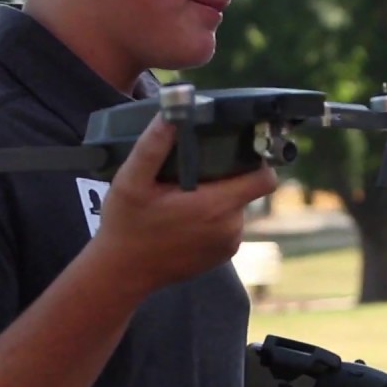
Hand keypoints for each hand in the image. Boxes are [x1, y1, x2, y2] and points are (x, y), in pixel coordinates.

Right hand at [92, 113, 277, 293]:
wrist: (122, 274)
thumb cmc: (126, 226)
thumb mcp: (131, 181)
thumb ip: (152, 147)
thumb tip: (171, 112)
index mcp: (215, 207)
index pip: (264, 179)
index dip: (257, 161)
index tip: (238, 150)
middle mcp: (230, 228)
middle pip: (247, 190)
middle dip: (227, 178)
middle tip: (193, 173)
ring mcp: (227, 245)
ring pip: (236, 207)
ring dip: (219, 198)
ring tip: (185, 196)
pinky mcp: (221, 256)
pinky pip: (228, 226)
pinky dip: (213, 218)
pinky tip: (185, 217)